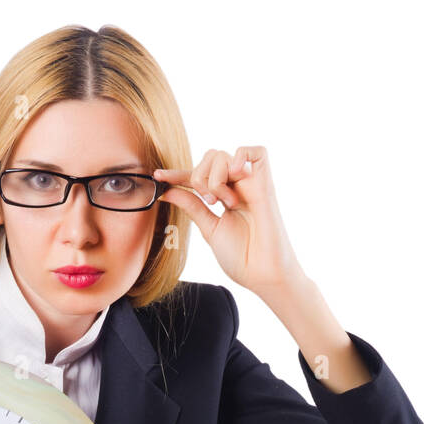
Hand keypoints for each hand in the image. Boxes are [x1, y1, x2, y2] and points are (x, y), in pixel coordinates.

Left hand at [154, 146, 303, 294]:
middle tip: (210, 203)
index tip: (157, 177)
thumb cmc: (240, 256)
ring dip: (216, 178)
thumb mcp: (209, 227)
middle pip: (210, 157)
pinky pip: (256, 151)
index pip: (197, 176)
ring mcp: (251, 183)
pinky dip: (241, 156)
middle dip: (200, 176)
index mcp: (224, 196)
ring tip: (226, 203)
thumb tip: (168, 191)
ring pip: (224, 155)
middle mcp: (237, 186)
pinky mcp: (266, 183)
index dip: (177, 175)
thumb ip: (192, 206)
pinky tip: (237, 175)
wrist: (260, 272)